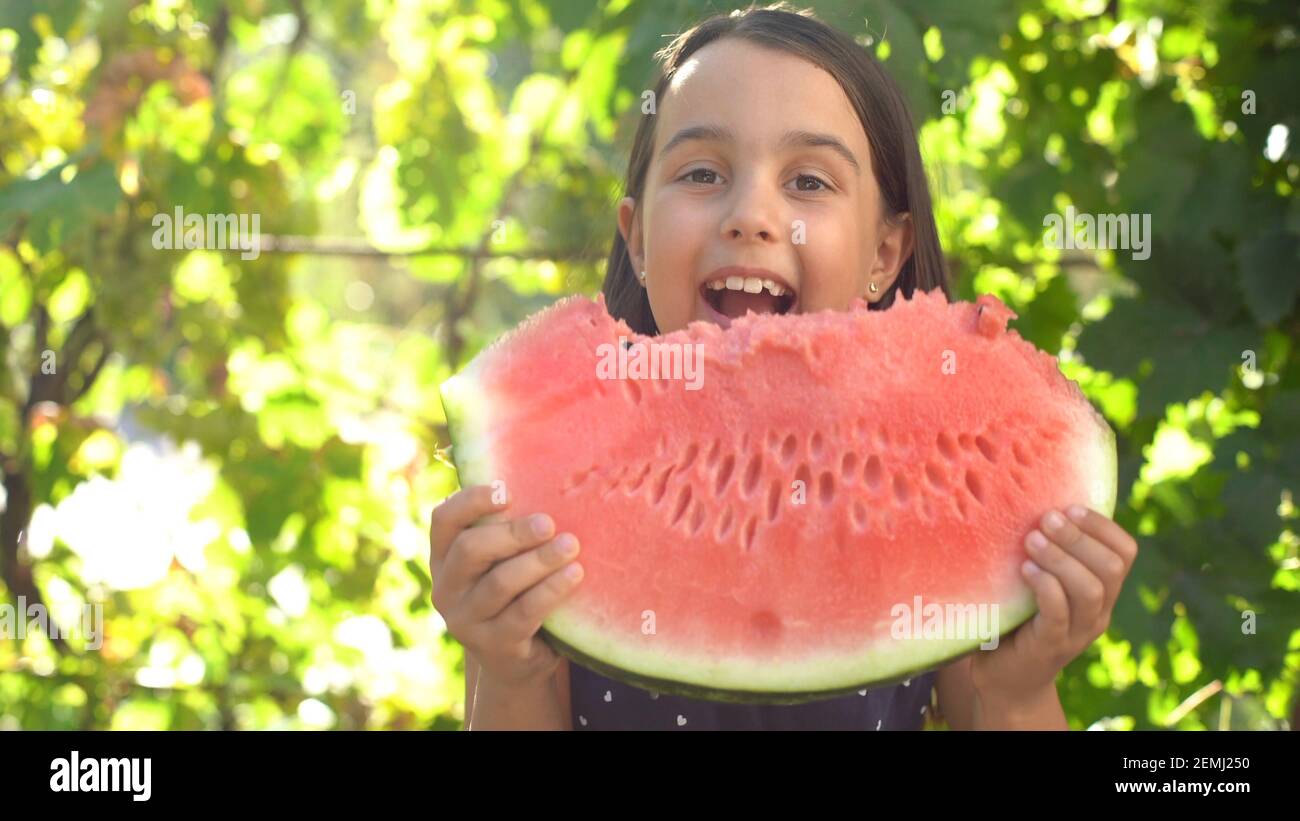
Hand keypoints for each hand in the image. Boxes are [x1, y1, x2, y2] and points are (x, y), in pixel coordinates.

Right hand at [429, 484, 584, 688]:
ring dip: (539, 561)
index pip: (444, 520)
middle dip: (513, 533)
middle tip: (549, 523)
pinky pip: (523, 613)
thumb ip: (507, 531)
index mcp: (443, 558)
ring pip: (500, 583)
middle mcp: (446, 589)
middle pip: (470, 550)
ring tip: (570, 546)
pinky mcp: (493, 645)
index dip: (471, 501)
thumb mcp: (501, 561)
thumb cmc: (513, 593)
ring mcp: (466, 621)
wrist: (517, 660)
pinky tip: (575, 574)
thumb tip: (550, 484)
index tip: (507, 492)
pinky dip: (551, 590)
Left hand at [970, 505, 1138, 701]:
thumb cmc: (1018, 616)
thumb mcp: (1038, 579)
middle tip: (1047, 519)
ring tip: (1032, 540)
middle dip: (1080, 537)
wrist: (1006, 678)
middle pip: (1112, 567)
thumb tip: (1029, 495)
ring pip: (1091, 589)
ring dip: (1062, 558)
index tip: (1069, 507)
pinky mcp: (1051, 646)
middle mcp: (1098, 611)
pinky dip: (1045, 586)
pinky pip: (1059, 613)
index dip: (1102, 525)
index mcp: (1102, 590)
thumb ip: (1047, 549)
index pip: (1125, 552)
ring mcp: (1078, 632)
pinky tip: (1025, 570)